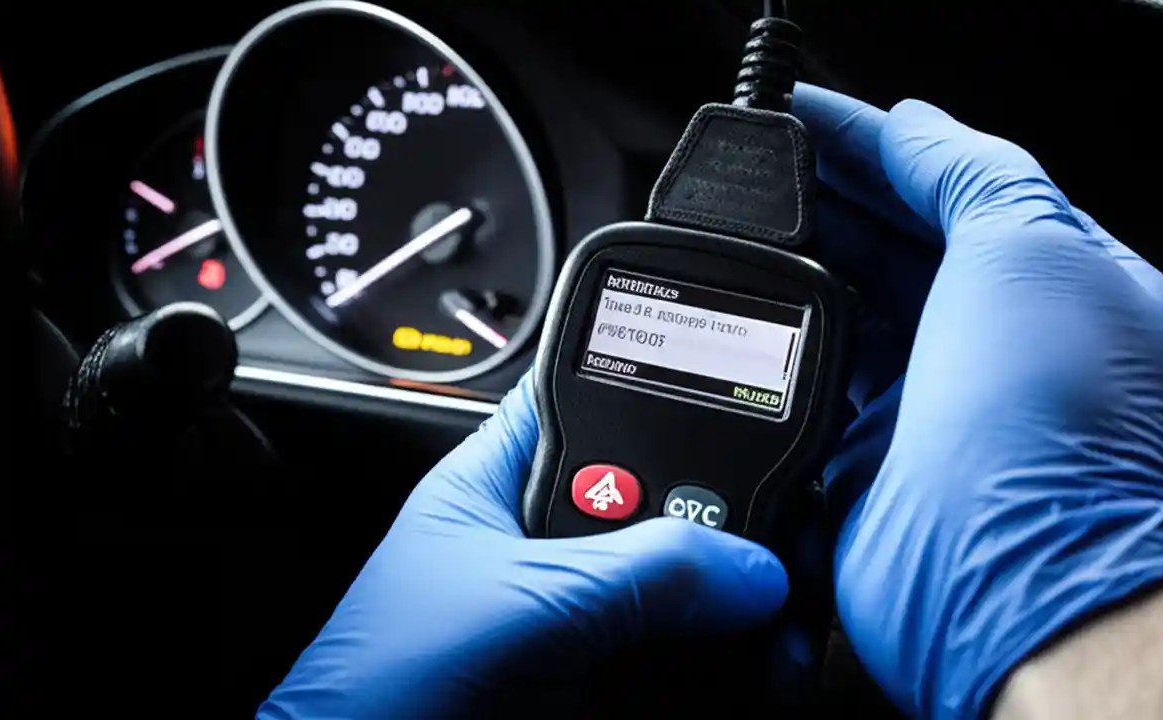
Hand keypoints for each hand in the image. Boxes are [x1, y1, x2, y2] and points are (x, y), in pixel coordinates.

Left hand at [258, 374, 787, 718]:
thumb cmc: (375, 692)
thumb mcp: (515, 604)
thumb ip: (633, 569)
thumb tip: (748, 562)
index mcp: (503, 484)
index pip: (599, 403)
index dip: (671, 394)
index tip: (752, 407)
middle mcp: (552, 544)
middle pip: (670, 498)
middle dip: (735, 515)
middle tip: (787, 538)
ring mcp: (586, 620)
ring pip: (694, 587)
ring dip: (751, 602)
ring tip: (786, 621)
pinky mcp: (609, 684)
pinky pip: (695, 660)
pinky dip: (739, 666)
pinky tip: (765, 669)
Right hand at [792, 84, 1162, 718]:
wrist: (1012, 595)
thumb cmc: (1055, 437)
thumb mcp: (1031, 251)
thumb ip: (971, 174)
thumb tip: (910, 127)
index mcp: (1059, 285)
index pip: (958, 187)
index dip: (879, 145)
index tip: (805, 120)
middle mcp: (1001, 347)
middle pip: (899, 250)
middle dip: (833, 203)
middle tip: (765, 172)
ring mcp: (937, 409)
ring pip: (853, 318)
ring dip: (804, 275)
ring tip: (749, 235)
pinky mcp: (875, 466)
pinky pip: (818, 393)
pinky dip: (784, 357)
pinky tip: (752, 327)